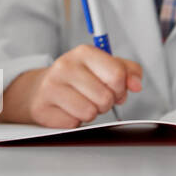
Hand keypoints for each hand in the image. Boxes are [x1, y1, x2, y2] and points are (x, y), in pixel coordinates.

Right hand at [0, 45, 142, 127]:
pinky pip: (74, 122)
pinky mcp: (43, 107)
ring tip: (80, 102)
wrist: (39, 89)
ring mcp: (52, 86)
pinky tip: (67, 110)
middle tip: (94, 97)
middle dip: (105, 103)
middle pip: (105, 97)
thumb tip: (136, 85)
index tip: (114, 88)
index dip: (121, 87)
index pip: (117, 74)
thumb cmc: (77, 79)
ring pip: (90, 112)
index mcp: (84, 52)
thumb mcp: (103, 67)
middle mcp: (65, 65)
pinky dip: (74, 120)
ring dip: (90, 113)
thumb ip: (127, 71)